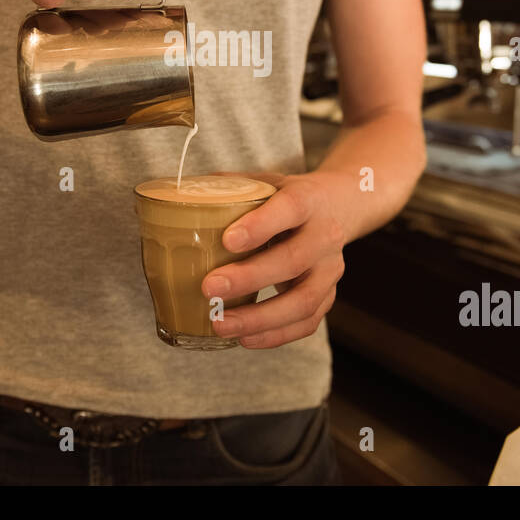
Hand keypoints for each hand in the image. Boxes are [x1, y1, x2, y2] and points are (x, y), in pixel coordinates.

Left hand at [201, 172, 349, 349]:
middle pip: (293, 260)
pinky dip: (275, 335)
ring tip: (220, 323)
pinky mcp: (329, 295)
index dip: (261, 225)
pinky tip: (245, 338)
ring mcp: (330, 269)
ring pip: (303, 301)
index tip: (227, 241)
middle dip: (249, 278)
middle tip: (209, 288)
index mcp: (308, 200)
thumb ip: (230, 187)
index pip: (289, 209)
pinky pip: (306, 323)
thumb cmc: (288, 197)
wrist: (338, 206)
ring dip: (260, 318)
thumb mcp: (266, 181)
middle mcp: (324, 235)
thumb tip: (180, 193)